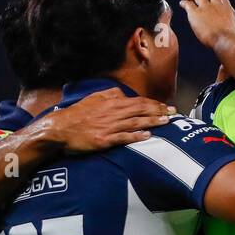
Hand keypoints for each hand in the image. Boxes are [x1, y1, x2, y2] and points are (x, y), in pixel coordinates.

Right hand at [44, 88, 173, 153]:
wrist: (60, 129)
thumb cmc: (77, 114)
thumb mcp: (94, 98)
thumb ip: (110, 95)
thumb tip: (123, 94)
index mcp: (111, 103)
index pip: (138, 101)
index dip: (154, 104)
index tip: (166, 106)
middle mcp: (113, 113)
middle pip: (140, 111)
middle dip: (159, 111)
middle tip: (173, 113)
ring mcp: (109, 127)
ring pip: (135, 123)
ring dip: (152, 122)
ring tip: (166, 122)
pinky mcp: (104, 140)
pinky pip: (123, 137)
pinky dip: (136, 136)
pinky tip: (147, 136)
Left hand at [180, 0, 234, 48]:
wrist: (225, 41)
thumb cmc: (232, 40)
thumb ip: (233, 25)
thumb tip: (234, 29)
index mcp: (228, 9)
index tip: (210, 0)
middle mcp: (217, 5)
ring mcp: (206, 8)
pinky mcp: (196, 13)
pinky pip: (188, 4)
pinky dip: (184, 3)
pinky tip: (182, 4)